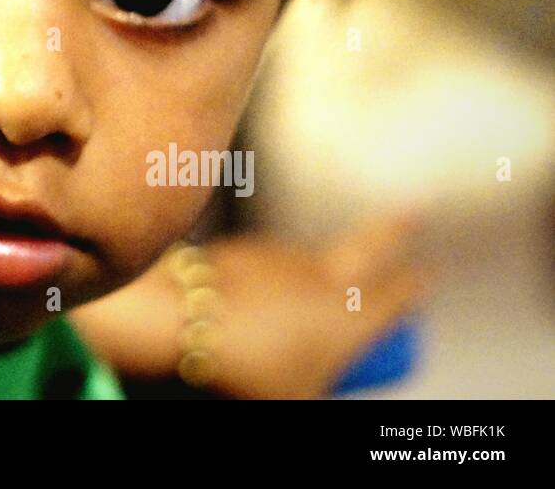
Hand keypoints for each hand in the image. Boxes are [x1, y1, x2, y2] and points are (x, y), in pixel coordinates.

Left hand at [69, 213, 434, 398]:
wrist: (181, 321)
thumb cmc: (246, 373)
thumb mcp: (294, 400)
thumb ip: (315, 390)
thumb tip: (317, 387)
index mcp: (350, 319)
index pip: (399, 295)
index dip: (417, 283)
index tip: (431, 270)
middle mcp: (324, 279)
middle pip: (369, 245)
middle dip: (395, 229)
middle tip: (414, 211)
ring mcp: (284, 256)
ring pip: (305, 261)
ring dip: (307, 274)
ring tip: (282, 314)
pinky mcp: (245, 247)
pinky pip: (263, 266)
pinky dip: (262, 280)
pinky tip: (240, 304)